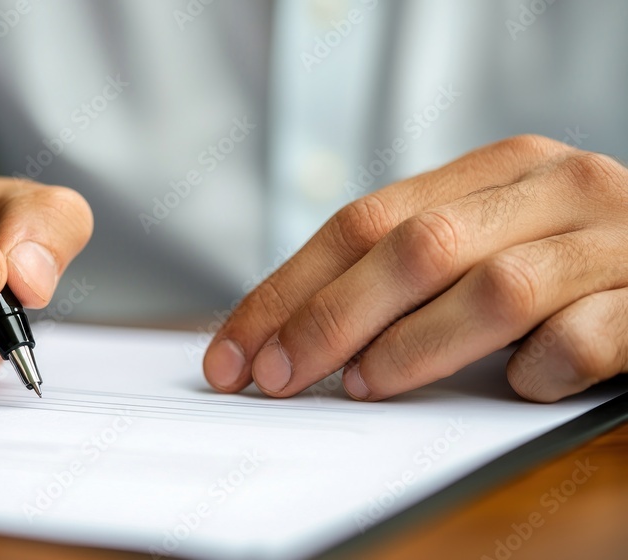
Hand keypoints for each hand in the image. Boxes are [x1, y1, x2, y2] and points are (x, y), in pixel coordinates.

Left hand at [204, 135, 627, 402]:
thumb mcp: (489, 234)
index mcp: (494, 169)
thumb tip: (292, 331)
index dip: (287, 290)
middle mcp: (550, 190)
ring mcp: (610, 240)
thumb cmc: (573, 256)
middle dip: (328, 321)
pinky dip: (535, 370)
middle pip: (413, 248)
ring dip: (412, 347)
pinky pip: (582, 339)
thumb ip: (410, 266)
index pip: (361, 222)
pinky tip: (513, 384)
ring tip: (365, 387)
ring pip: (491, 290)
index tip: (236, 352)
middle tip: (278, 378)